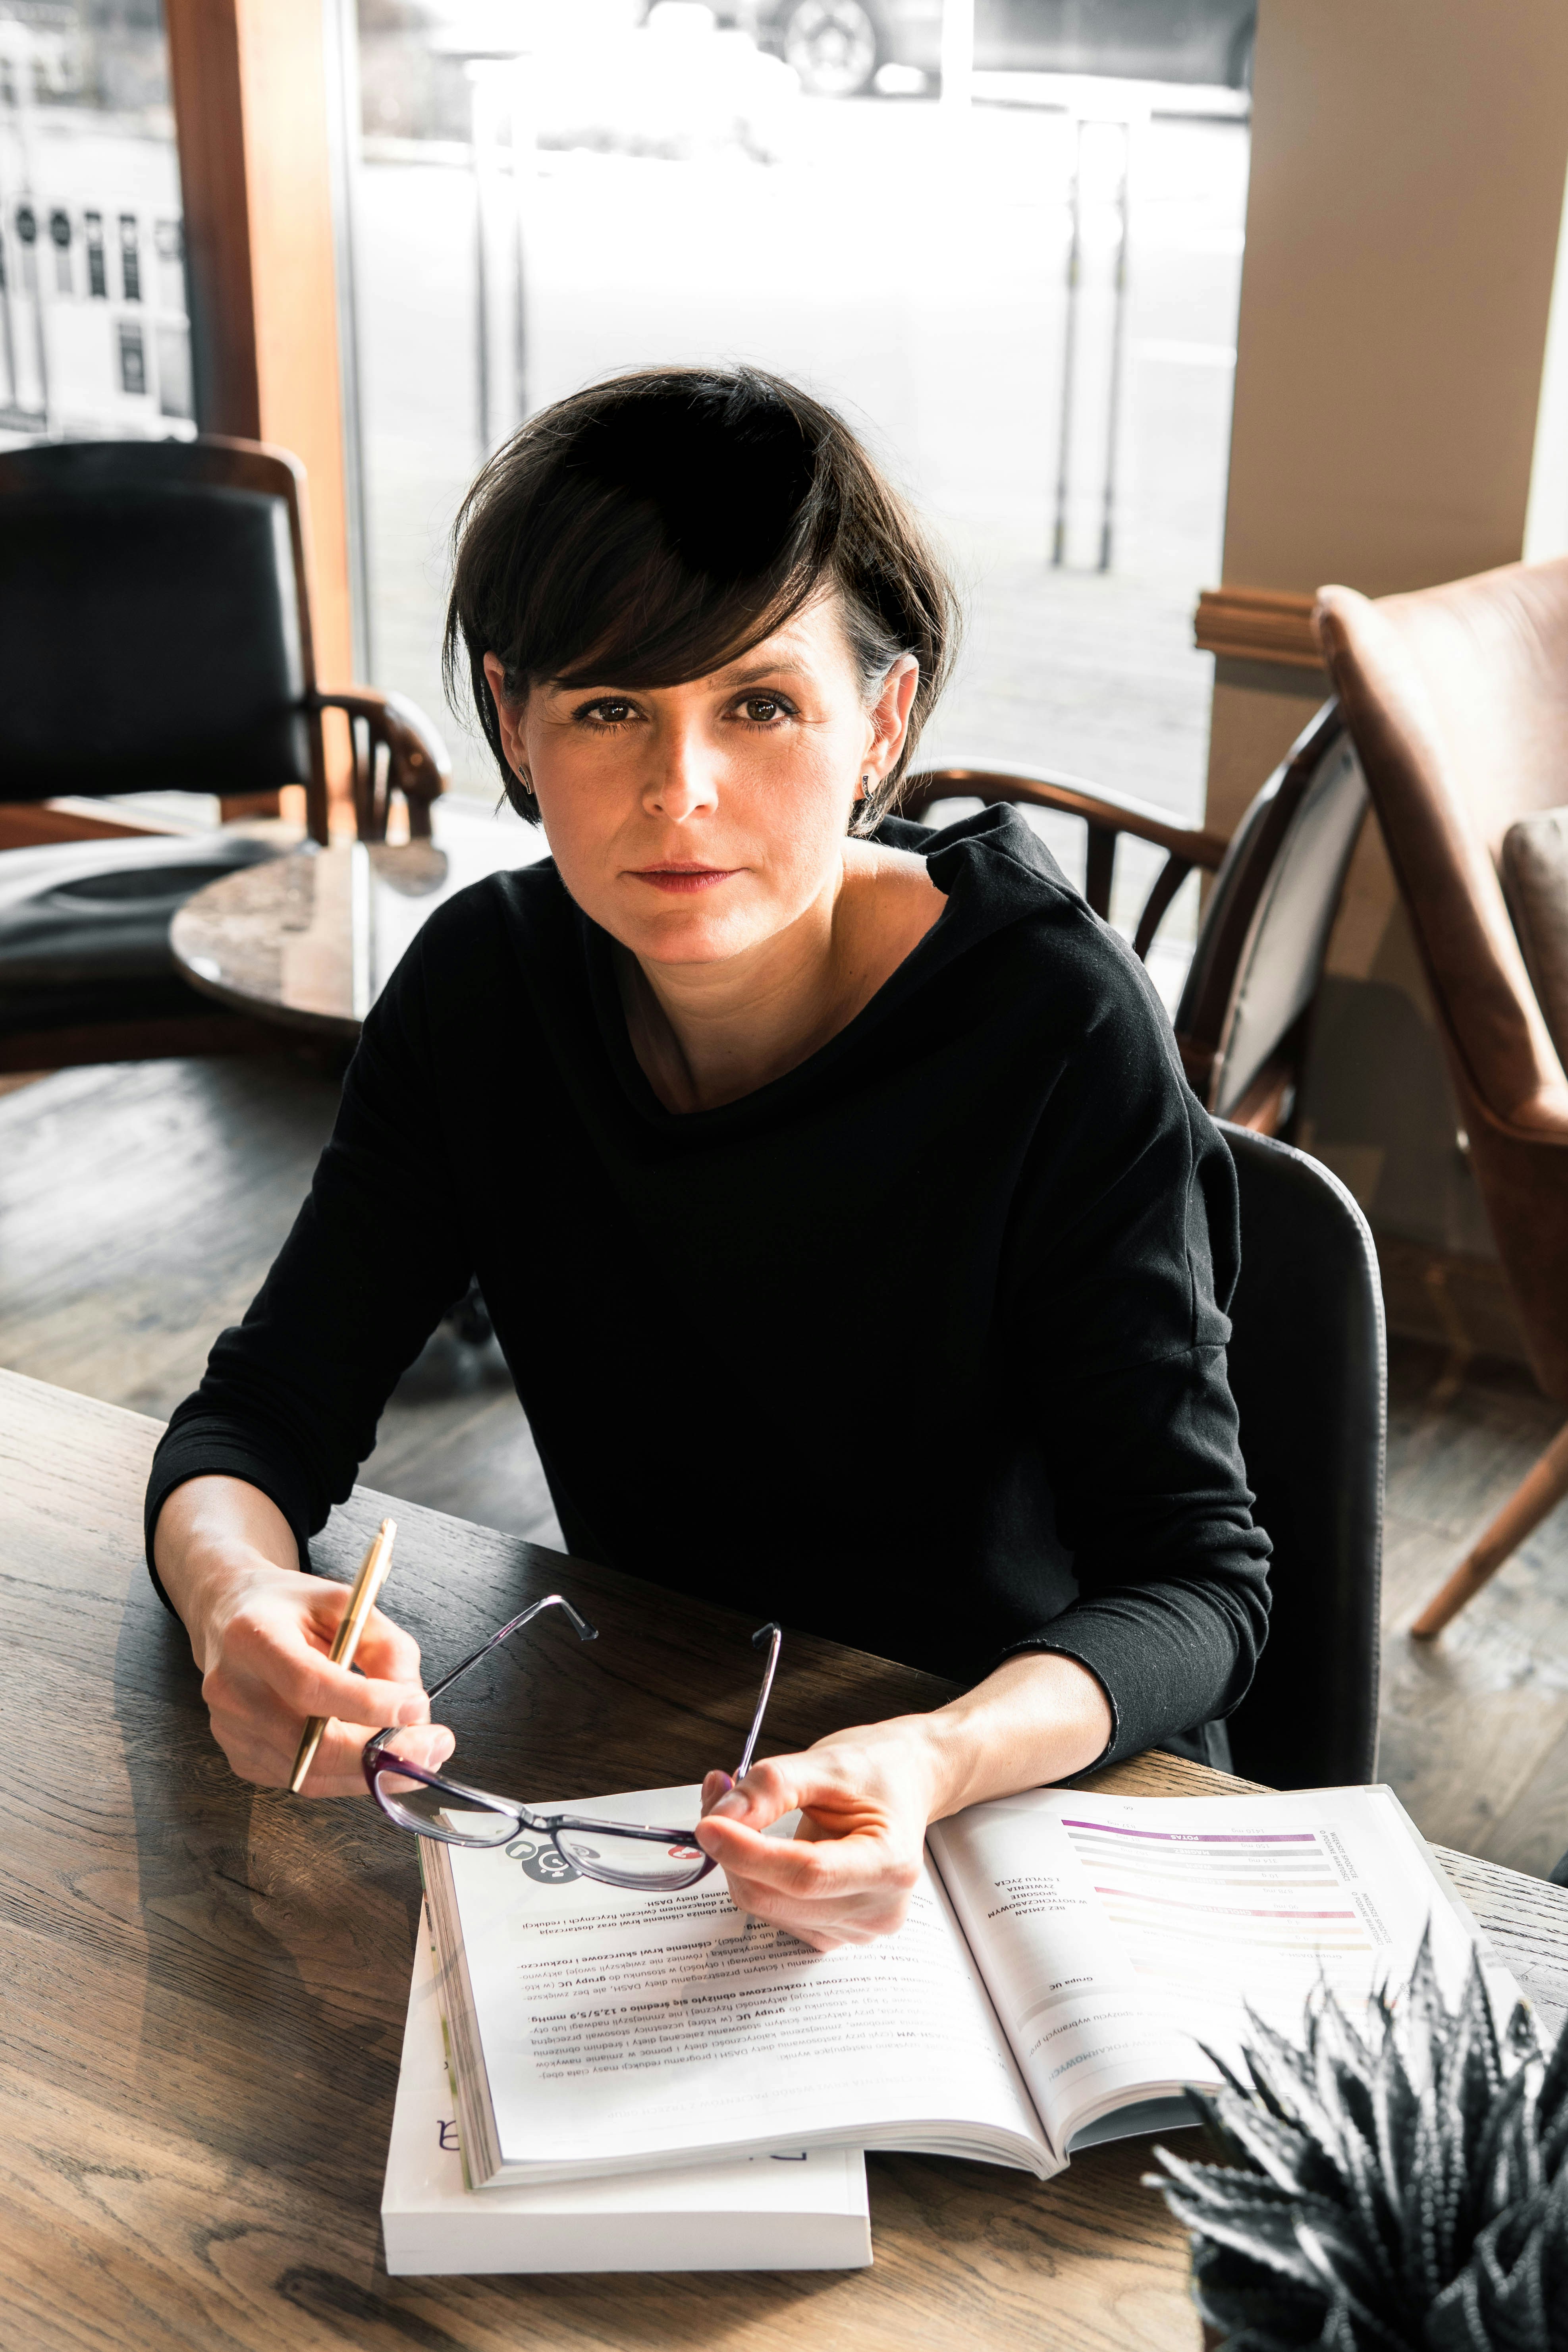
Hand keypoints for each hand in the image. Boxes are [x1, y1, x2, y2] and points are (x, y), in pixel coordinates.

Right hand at [195, 1555, 453, 1795]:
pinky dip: (347, 1776)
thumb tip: (413, 1708)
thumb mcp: (346, 1602)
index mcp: (252, 1636)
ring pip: (312, 1774)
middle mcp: (232, 1689)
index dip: (368, 1704)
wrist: (230, 1616)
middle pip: (311, 1745)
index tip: (418, 1707)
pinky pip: (303, 1781)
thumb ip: (385, 1647)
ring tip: (418, 1757)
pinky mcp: (240, 1758)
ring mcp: (231, 1731)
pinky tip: (374, 1757)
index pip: (310, 1685)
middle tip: (435, 1746)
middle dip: (382, 1755)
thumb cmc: (292, 1608)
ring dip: (373, 1773)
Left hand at [693, 1718, 942, 1951]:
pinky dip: (754, 1878)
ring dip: (739, 1863)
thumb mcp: (827, 1761)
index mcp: (891, 1863)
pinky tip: (764, 1846)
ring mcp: (856, 1928)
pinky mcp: (832, 1932)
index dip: (749, 1853)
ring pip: (766, 1907)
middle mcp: (879, 1908)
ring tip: (746, 1811)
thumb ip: (772, 1787)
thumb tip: (721, 1818)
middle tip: (717, 1799)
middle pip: (778, 1897)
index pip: (806, 1874)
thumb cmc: (876, 1770)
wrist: (905, 1782)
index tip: (707, 1825)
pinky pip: (772, 1912)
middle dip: (734, 1852)